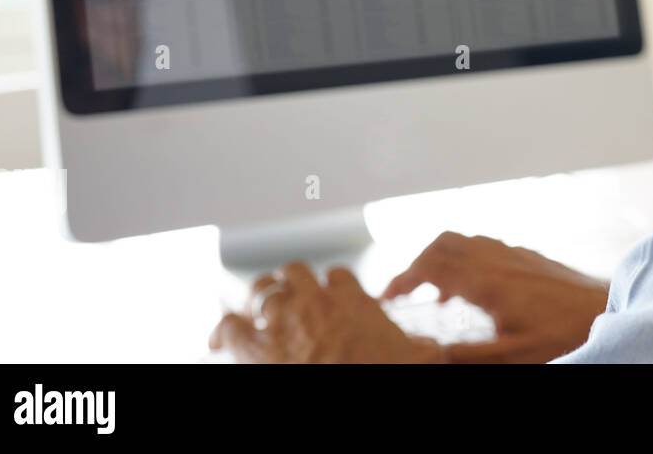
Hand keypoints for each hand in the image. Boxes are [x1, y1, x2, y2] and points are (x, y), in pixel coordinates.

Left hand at [210, 260, 442, 362]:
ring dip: (257, 296)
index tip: (326, 290)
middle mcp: (317, 301)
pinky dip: (224, 329)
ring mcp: (286, 321)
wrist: (370, 381)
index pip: (337, 276)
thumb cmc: (392, 368)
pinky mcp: (260, 347)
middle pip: (295, 271)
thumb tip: (434, 350)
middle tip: (280, 291)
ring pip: (263, 290)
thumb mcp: (411, 353)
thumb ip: (417, 345)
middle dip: (286, 280)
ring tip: (252, 306)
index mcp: (353, 301)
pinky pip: (231, 326)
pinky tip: (217, 339)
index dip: (328, 282)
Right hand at [382, 232, 608, 362]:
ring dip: (443, 259)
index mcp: (485, 281)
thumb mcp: (511, 355)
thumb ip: (468, 354)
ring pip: (465, 240)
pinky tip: (476, 287)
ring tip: (439, 293)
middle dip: (418, 262)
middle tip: (408, 290)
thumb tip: (431, 353)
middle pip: (443, 243)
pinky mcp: (529, 256)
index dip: (403, 278)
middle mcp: (496, 259)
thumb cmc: (561, 334)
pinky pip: (486, 245)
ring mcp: (513, 253)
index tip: (388, 296)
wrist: (605, 310)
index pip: (430, 266)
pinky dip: (467, 259)